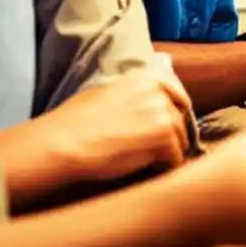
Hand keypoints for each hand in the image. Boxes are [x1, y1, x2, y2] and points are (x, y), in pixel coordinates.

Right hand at [43, 69, 194, 182]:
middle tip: (152, 147)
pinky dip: (167, 165)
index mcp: (144, 77)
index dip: (175, 111)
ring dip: (168, 150)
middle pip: (179, 118)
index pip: (177, 93)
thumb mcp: (107, 91)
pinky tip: (150, 169)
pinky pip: (177, 157)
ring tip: (147, 160)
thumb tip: (154, 80)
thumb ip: (134, 89)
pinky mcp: (165, 138)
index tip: (170, 125)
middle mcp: (158, 92)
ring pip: (181, 138)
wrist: (65, 142)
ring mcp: (163, 114)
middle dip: (170, 133)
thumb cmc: (77, 121)